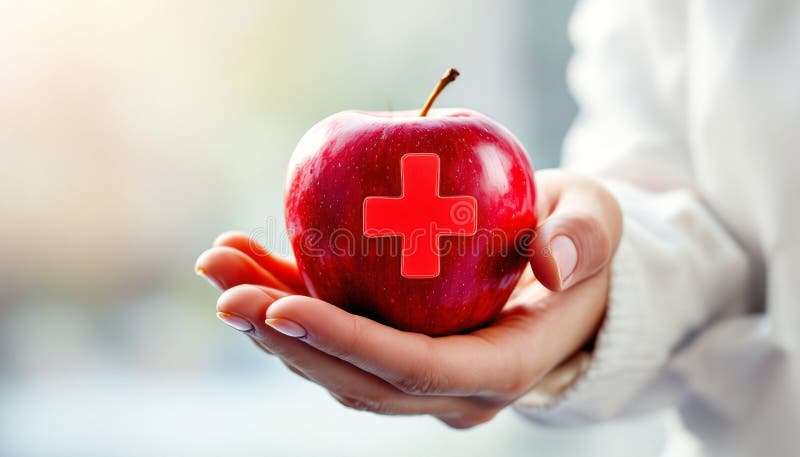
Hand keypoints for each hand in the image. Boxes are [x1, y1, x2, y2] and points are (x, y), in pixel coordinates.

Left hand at [195, 170, 621, 427]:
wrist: (566, 273)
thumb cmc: (582, 244)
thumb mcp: (601, 222)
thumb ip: (587, 238)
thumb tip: (553, 263)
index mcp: (500, 367)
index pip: (413, 368)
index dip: (345, 343)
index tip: (280, 308)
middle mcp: (451, 389)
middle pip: (355, 377)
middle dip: (283, 339)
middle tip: (222, 289)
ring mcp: (419, 377)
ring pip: (333, 365)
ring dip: (270, 322)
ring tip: (219, 266)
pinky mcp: (395, 350)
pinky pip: (334, 337)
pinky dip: (287, 304)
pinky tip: (248, 265)